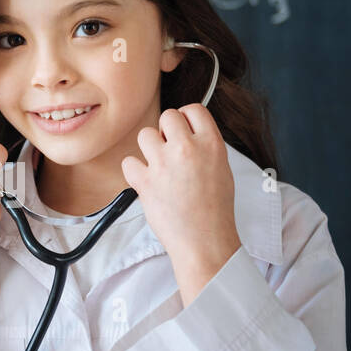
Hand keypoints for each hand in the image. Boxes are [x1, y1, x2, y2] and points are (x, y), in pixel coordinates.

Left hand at [120, 105, 241, 296]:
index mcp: (211, 144)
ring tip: (159, 168)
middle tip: (170, 151)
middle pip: (167, 116)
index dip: (185, 119)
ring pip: (145, 135)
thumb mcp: (222, 168)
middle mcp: (187, 149)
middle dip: (166, 132)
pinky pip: (128, 162)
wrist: (204, 242)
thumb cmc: (215, 211)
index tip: (182, 131)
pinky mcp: (145, 181)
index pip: (193, 109)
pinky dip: (134, 172)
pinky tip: (146, 181)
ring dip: (149, 149)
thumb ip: (204, 146)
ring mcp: (164, 164)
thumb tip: (186, 132)